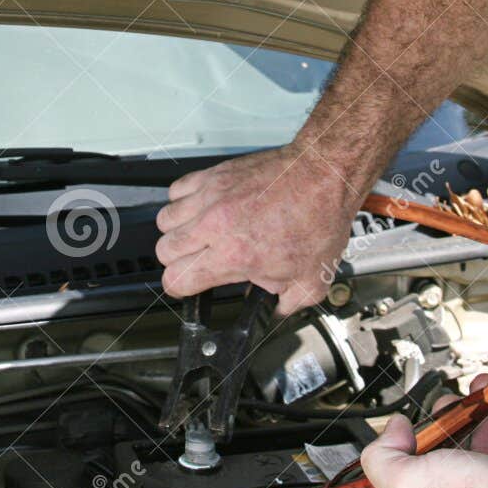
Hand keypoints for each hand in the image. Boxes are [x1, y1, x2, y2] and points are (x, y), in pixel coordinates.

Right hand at [153, 143, 357, 314]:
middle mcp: (215, 226)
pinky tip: (200, 209)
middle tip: (196, 262)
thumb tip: (273, 312)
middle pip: (164, 251)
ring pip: (165, 220)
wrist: (323, 176)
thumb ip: (285, 305)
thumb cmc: (319, 220)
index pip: (177, 280)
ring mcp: (211, 198)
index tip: (189, 288)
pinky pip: (177, 190)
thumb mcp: (311, 282)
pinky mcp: (215, 175)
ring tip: (196, 235)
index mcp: (233, 256)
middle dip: (176, 263)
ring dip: (177, 232)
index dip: (180, 290)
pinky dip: (182, 201)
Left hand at [359, 375, 487, 487]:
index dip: (398, 450)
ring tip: (483, 400)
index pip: (395, 480)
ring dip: (479, 417)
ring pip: (475, 447)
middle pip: (438, 456)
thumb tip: (392, 432)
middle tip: (450, 406)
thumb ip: (381, 455)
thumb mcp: (405, 481)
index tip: (408, 429)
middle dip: (445, 423)